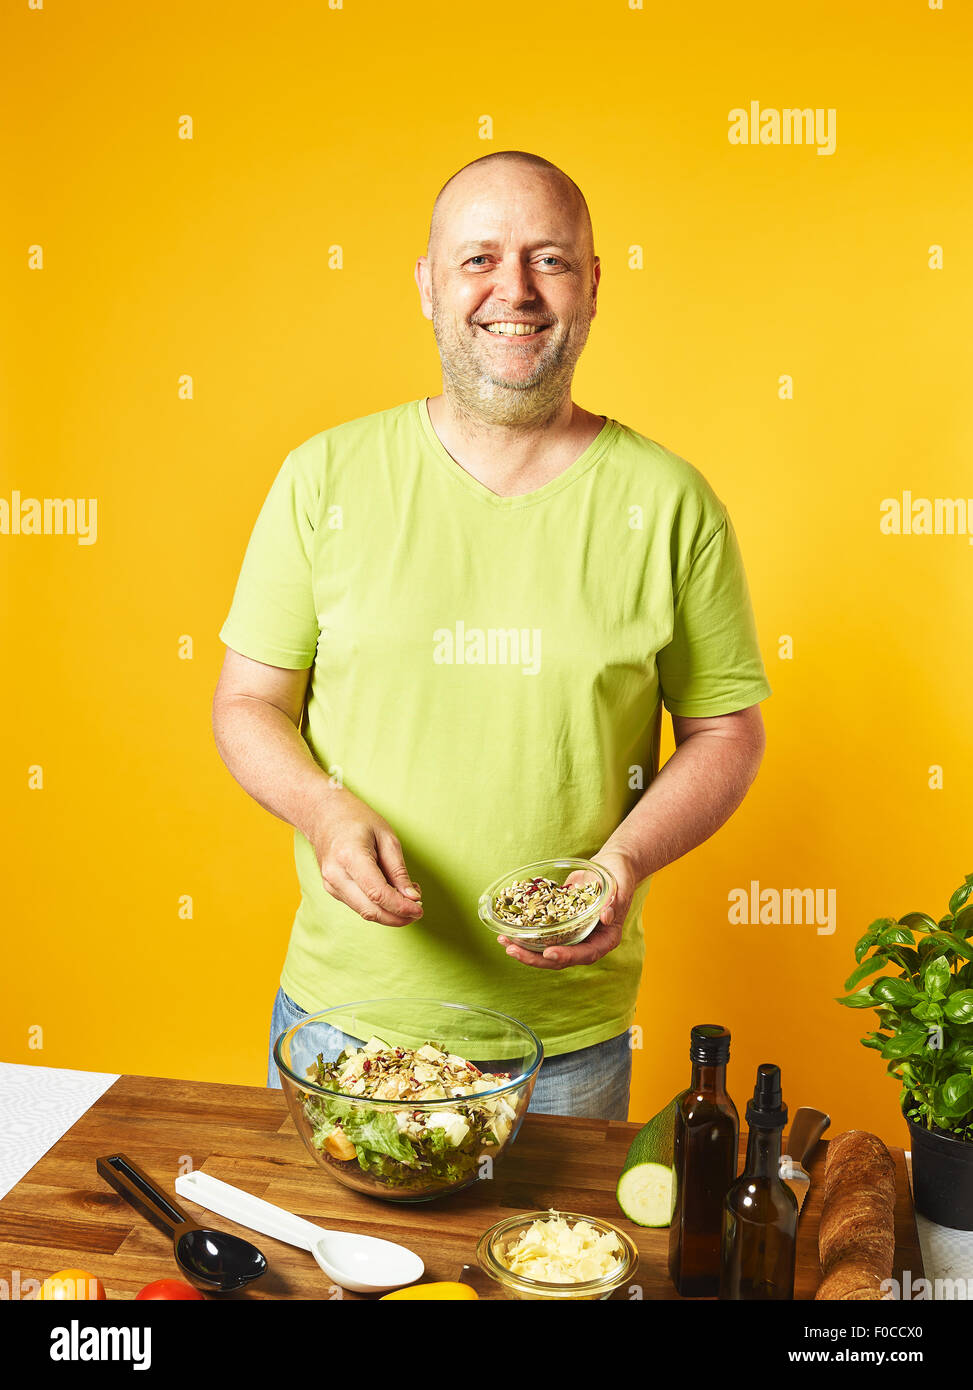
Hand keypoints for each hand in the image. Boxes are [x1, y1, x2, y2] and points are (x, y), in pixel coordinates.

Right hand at [308, 786, 422, 925]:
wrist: (324, 815)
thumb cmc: (356, 820)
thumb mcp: (386, 837)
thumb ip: (398, 870)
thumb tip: (412, 897)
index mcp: (349, 856)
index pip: (377, 893)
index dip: (401, 906)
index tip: (419, 909)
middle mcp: (335, 874)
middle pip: (370, 910)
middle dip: (398, 917)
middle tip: (418, 910)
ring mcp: (330, 884)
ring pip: (365, 912)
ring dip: (390, 913)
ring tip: (407, 897)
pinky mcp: (332, 890)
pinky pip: (359, 906)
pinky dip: (378, 906)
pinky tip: (391, 894)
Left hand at [497, 848, 637, 970]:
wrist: (610, 865)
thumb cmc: (619, 875)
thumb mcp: (620, 885)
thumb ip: (614, 901)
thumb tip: (606, 916)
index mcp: (606, 938)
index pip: (586, 954)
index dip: (567, 956)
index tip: (548, 952)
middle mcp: (588, 940)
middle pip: (561, 958)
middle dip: (535, 957)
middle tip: (513, 951)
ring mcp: (572, 933)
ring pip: (548, 948)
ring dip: (525, 948)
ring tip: (504, 941)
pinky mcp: (560, 923)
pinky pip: (542, 932)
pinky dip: (525, 932)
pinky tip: (506, 929)